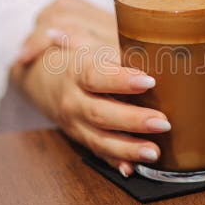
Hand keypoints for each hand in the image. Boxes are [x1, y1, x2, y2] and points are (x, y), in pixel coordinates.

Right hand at [11, 0, 169, 177]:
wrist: (41, 72)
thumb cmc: (77, 50)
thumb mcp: (86, 35)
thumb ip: (110, 37)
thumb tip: (144, 35)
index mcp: (76, 69)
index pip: (96, 75)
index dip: (120, 79)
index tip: (148, 80)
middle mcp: (72, 99)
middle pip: (100, 112)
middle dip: (132, 120)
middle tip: (163, 122)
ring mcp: (76, 122)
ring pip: (99, 139)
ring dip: (127, 148)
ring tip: (154, 152)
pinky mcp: (82, 136)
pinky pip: (98, 152)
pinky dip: (115, 161)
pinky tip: (132, 168)